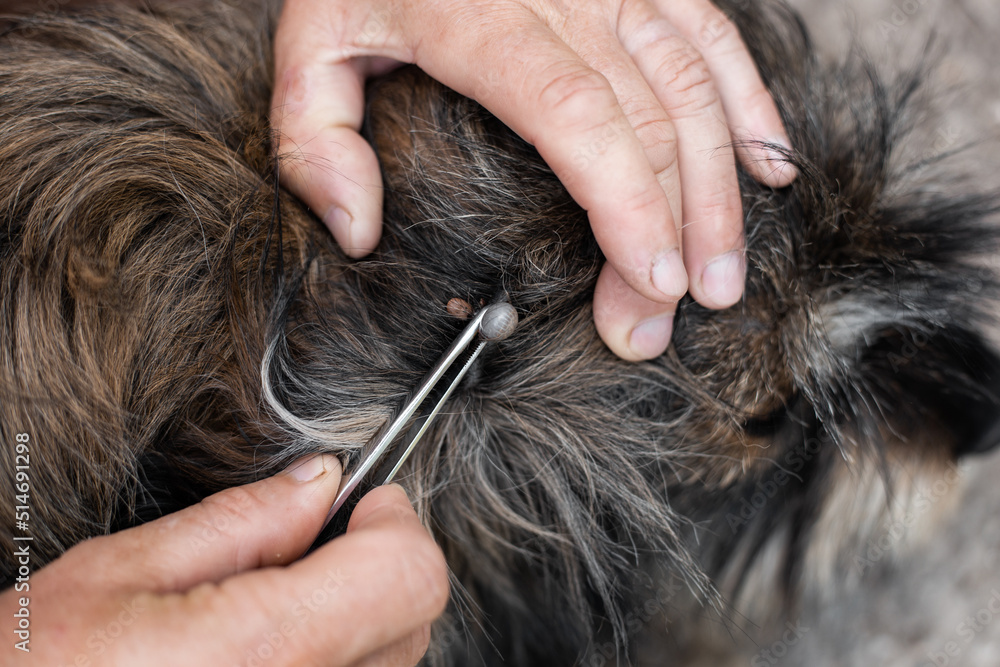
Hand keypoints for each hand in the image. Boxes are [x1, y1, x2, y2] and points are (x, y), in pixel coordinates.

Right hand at [1, 455, 448, 665]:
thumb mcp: (120, 575)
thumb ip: (240, 522)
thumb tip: (321, 480)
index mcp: (265, 653)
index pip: (409, 575)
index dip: (393, 522)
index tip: (358, 502)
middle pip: (413, 620)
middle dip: (379, 563)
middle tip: (309, 545)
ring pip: (393, 663)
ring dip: (360, 616)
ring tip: (271, 606)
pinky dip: (337, 660)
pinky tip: (269, 651)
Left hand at [271, 0, 795, 361]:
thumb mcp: (311, 39)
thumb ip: (314, 139)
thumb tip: (357, 233)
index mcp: (480, 18)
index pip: (577, 118)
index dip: (627, 204)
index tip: (649, 283)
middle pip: (647, 121)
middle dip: (673, 229)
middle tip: (670, 317)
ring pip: (695, 87)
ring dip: (720, 189)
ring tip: (723, 278)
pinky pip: (715, 33)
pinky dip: (749, 102)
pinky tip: (767, 168)